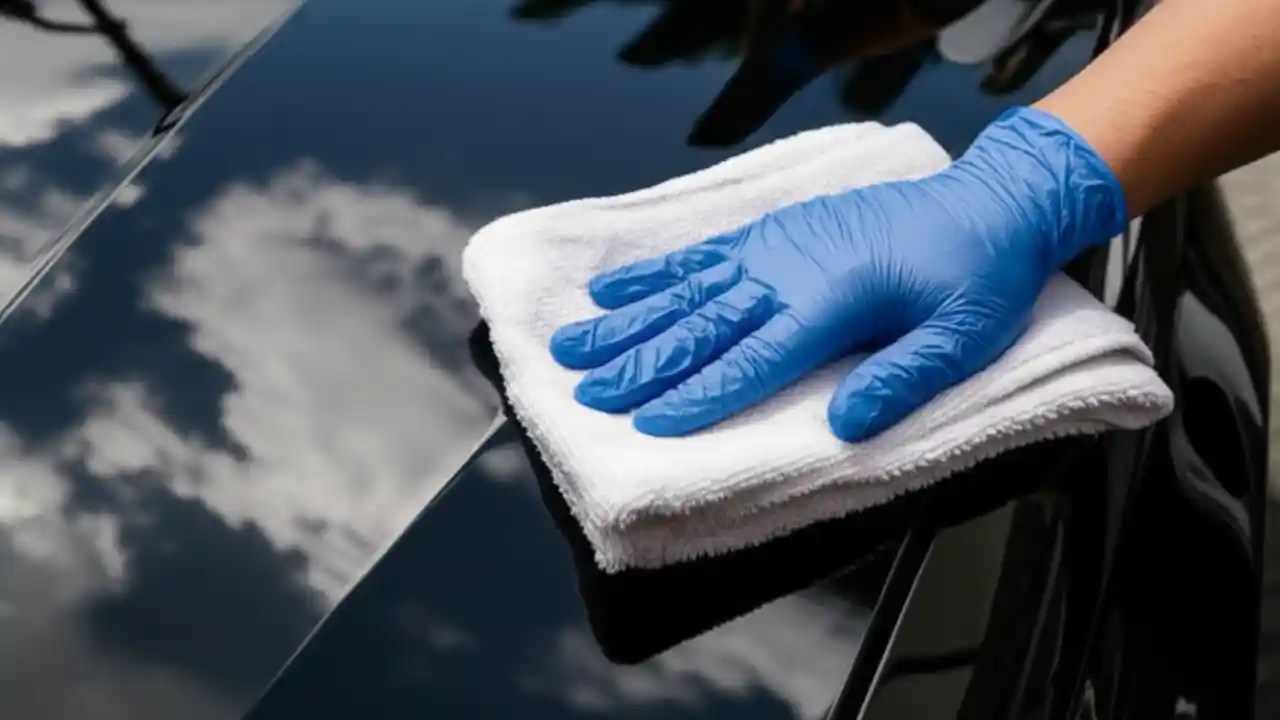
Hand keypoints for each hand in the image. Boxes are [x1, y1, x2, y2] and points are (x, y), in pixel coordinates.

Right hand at [550, 107, 1125, 440]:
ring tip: (574, 343)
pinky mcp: (772, 234)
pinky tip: (613, 290)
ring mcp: (774, 248)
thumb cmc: (979, 276)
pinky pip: (702, 256)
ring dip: (628, 321)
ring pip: (687, 290)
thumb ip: (903, 378)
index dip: (701, 394)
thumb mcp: (965, 337)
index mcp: (832, 302)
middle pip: (703, 324)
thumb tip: (844, 425)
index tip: (650, 423)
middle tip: (586, 390)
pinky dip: (654, 275)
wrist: (988, 202)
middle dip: (641, 362)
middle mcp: (789, 272)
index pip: (754, 359)